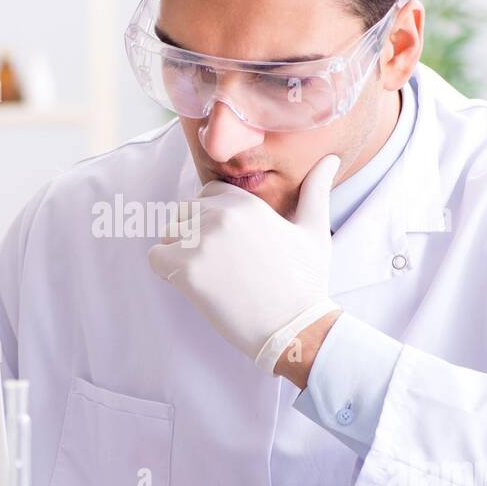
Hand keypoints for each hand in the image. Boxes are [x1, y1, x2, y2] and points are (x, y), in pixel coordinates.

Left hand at [148, 154, 341, 372]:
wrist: (295, 327)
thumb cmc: (306, 282)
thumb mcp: (314, 229)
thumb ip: (315, 190)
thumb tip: (331, 158)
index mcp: (246, 203)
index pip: (207, 193)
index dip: (212, 217)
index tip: (227, 243)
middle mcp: (220, 216)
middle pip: (184, 212)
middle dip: (193, 234)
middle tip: (218, 264)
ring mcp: (201, 242)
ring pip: (168, 233)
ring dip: (179, 251)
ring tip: (208, 275)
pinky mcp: (186, 270)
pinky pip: (156, 257)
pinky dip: (166, 271)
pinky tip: (193, 285)